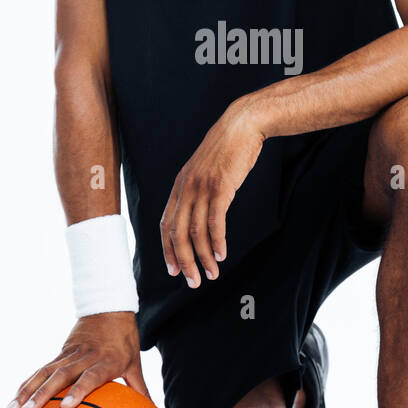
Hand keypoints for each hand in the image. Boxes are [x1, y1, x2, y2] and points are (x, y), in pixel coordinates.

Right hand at [6, 312, 148, 407]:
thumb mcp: (135, 363)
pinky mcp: (59, 353)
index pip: (90, 376)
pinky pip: (40, 369)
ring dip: (27, 391)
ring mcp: (68, 354)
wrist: (108, 307)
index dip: (78, 391)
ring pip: (45, 372)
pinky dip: (26, 384)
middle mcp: (84, 356)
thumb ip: (141, 390)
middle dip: (43, 395)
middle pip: (61, 376)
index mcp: (105, 360)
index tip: (65, 407)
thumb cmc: (125, 341)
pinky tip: (14, 400)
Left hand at [160, 99, 264, 286]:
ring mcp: (202, 188)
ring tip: (211, 274)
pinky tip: (221, 255)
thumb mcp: (204, 170)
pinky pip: (215, 222)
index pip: (166, 225)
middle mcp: (185, 189)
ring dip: (203, 257)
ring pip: (196, 232)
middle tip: (192, 282)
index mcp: (179, 186)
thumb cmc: (226, 150)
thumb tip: (198, 212)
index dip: (167, 250)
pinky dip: (217, 242)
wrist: (241, 125)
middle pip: (177, 234)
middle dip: (184, 261)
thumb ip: (197, 190)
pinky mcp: (220, 188)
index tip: (174, 269)